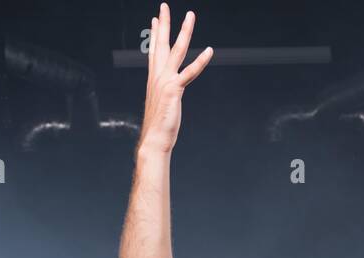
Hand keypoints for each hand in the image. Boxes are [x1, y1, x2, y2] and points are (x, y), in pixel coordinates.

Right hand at [138, 4, 213, 155]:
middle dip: (163, 23)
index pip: (154, 51)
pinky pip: (190, 72)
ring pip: (177, 50)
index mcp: (154, 79)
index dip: (154, 34)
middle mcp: (158, 76)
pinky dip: (200, 61)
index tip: (155, 19)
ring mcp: (165, 81)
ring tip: (190, 16)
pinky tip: (209, 51)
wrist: (154, 139)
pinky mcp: (174, 89)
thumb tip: (166, 96)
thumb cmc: (159, 127)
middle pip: (161, 43)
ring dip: (184, 31)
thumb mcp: (161, 105)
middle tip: (164, 5)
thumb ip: (164, 95)